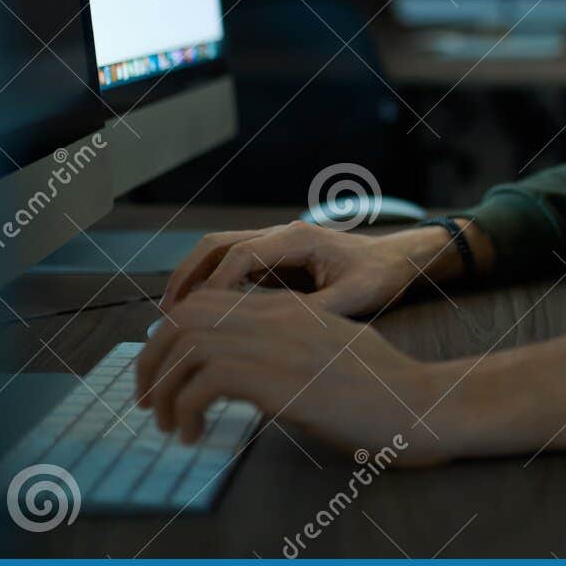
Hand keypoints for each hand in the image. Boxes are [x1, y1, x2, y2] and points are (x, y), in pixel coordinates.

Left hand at [136, 289, 448, 463]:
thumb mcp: (331, 352)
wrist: (419, 404)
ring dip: (163, 389)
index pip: (207, 301)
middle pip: (184, 316)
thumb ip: (291, 346)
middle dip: (153, 359)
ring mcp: (277, 343)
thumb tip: (248, 372)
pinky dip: (185, 411)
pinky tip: (192, 435)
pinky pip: (203, 383)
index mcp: (289, 307)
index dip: (172, 334)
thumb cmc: (382, 390)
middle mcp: (277, 316)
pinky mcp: (278, 379)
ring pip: (185, 346)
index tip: (164, 372)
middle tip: (149, 400)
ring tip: (167, 424)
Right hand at [160, 221, 455, 316]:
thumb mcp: (356, 298)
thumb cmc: (381, 276)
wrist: (400, 259)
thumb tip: (280, 330)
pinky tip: (201, 315)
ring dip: (195, 280)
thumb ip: (318, 310)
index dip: (216, 286)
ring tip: (173, 316)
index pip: (242, 255)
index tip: (197, 317)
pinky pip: (234, 266)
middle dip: (188, 277)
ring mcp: (276, 244)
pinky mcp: (276, 258)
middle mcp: (281, 235)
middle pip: (218, 245)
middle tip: (166, 314)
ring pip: (220, 253)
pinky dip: (212, 285)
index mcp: (298, 240)